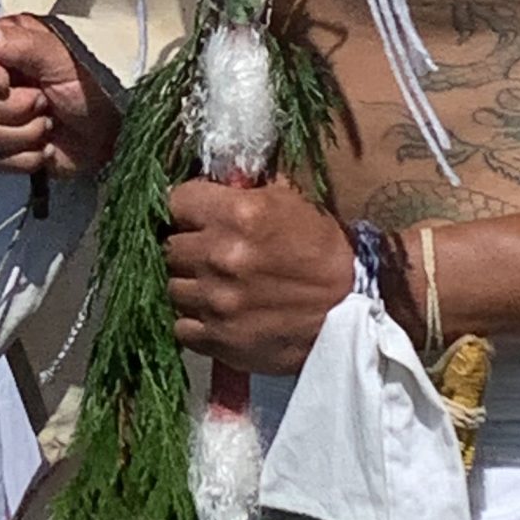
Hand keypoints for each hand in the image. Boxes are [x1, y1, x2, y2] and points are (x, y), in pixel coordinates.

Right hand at [0, 14, 122, 179]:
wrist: (116, 130)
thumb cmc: (95, 83)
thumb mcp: (62, 57)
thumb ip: (22, 45)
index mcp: (3, 49)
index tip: (2, 79)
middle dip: (12, 107)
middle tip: (44, 101)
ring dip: (23, 132)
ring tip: (49, 122)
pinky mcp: (5, 149)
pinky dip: (26, 156)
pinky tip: (46, 145)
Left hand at [164, 177, 354, 373]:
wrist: (351, 317)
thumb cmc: (324, 254)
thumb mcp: (294, 204)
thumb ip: (248, 192)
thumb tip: (216, 180)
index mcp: (237, 215)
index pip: (174, 201)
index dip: (182, 208)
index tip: (193, 216)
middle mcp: (218, 256)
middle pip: (168, 246)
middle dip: (185, 247)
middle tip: (205, 253)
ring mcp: (215, 300)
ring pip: (171, 286)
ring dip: (187, 285)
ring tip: (212, 286)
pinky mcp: (217, 338)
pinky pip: (180, 326)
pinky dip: (192, 321)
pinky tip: (212, 314)